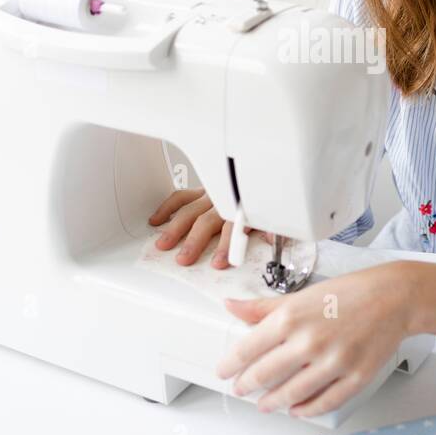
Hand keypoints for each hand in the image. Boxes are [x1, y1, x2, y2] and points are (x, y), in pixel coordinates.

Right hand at [147, 187, 271, 268]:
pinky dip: (168, 207)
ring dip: (176, 227)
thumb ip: (277, 227)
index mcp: (244, 208)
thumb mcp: (278, 215)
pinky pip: (182, 196)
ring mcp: (211, 195)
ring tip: (165, 244)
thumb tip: (272, 237)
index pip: (234, 227)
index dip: (227, 245)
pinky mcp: (202, 191)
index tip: (220, 262)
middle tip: (185, 258)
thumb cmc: (265, 199)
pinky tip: (157, 220)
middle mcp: (225, 201)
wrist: (263, 173)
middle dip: (195, 240)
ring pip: (191, 209)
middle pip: (208, 220)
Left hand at [216, 263, 414, 417]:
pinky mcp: (355, 377)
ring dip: (273, 402)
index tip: (223, 372)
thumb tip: (231, 306)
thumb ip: (263, 307)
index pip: (248, 348)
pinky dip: (306, 410)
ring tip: (265, 403)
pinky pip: (324, 402)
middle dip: (247, 385)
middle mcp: (309, 341)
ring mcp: (333, 362)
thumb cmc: (349, 293)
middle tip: (241, 388)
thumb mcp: (301, 294)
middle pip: (265, 375)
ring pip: (292, 394)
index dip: (231, 365)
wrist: (393, 297)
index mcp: (291, 317)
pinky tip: (297, 409)